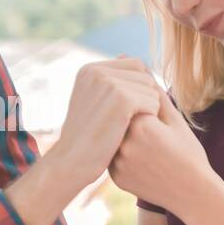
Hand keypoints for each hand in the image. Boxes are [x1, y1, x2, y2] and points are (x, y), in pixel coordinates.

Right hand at [51, 58, 161, 186]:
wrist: (70, 163)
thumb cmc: (86, 139)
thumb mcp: (92, 103)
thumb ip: (110, 84)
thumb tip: (133, 61)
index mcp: (89, 69)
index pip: (134, 65)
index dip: (140, 88)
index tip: (130, 112)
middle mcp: (97, 70)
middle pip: (144, 75)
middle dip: (145, 97)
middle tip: (134, 121)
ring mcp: (108, 83)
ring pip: (151, 88)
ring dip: (149, 108)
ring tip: (132, 126)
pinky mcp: (121, 99)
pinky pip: (153, 101)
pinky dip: (151, 118)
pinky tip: (137, 131)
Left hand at [108, 88, 210, 211]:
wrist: (192, 194)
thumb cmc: (188, 153)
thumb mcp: (175, 120)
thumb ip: (153, 91)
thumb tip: (137, 65)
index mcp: (142, 126)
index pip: (131, 100)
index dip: (144, 106)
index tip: (158, 120)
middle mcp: (125, 144)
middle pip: (119, 118)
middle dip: (132, 119)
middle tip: (153, 135)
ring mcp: (117, 163)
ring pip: (113, 136)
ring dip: (123, 135)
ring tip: (148, 146)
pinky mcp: (114, 177)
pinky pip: (112, 155)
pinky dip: (121, 152)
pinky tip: (142, 158)